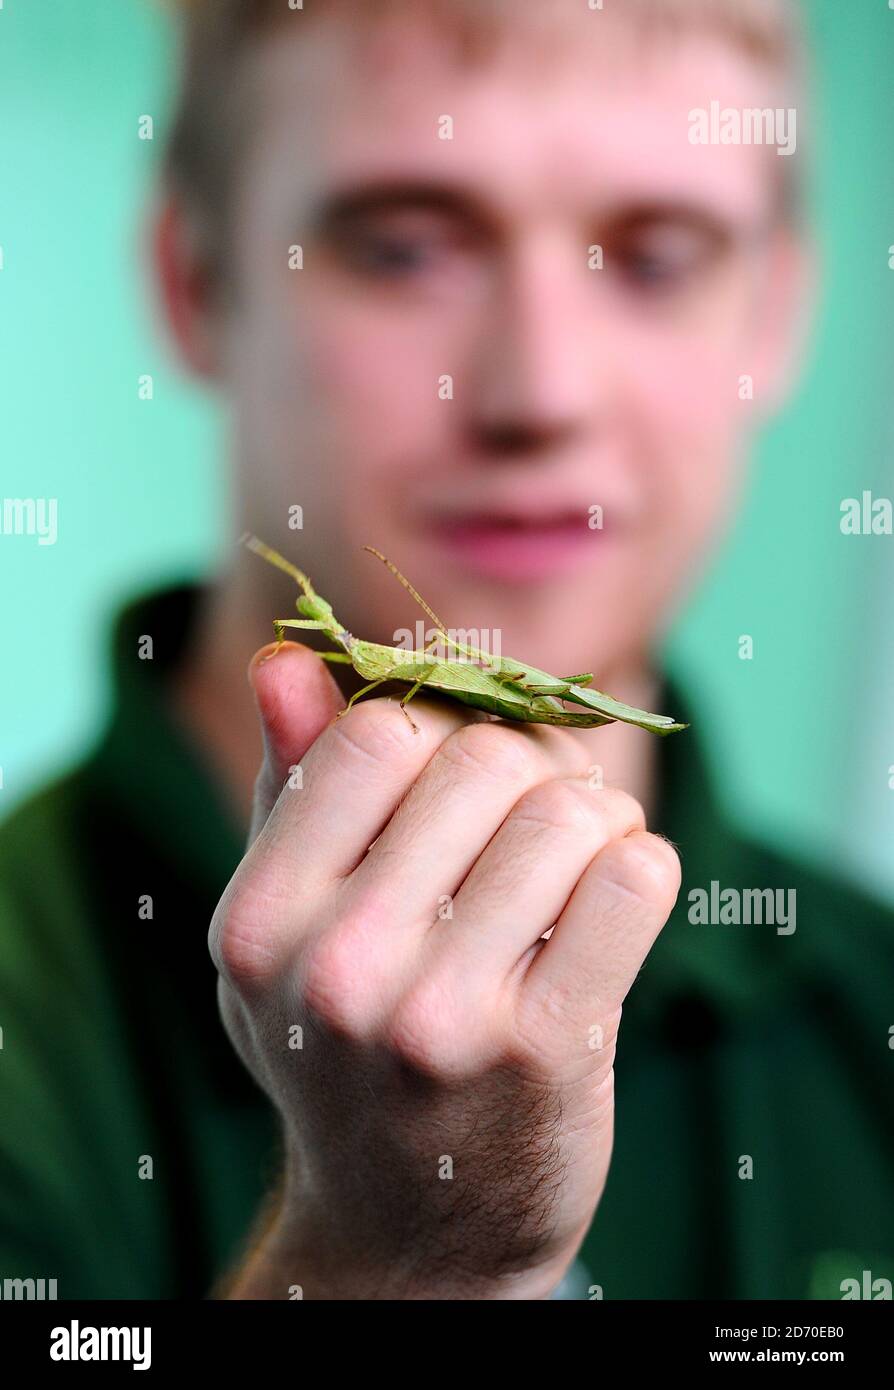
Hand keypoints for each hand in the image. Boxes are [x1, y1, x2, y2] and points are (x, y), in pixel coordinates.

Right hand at [209, 642, 679, 1298]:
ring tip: (585, 855)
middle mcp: (337, 969)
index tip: (467, 767)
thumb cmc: (346, 1049)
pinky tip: (618, 896)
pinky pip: (634, 879)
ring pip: (568, 811)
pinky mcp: (546, 1054)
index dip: (443, 730)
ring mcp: (442, 1018)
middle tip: (541, 811)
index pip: (381, 734)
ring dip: (597, 815)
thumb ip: (292, 789)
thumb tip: (286, 658)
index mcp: (261, 921)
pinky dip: (643, 864)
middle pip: (485, 760)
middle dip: (533, 767)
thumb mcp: (289, 930)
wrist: (409, 1230)